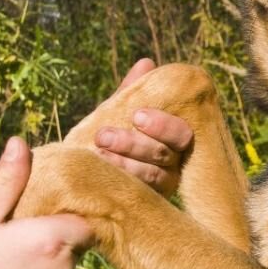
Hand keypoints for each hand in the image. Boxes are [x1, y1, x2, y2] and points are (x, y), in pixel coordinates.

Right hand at [0, 138, 92, 268]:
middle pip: (75, 241)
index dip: (68, 213)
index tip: (44, 209)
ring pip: (66, 265)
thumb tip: (20, 143)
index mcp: (53, 240)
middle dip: (54, 233)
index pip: (84, 220)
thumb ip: (7, 181)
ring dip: (48, 257)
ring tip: (8, 256)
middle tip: (17, 231)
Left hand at [92, 58, 192, 196]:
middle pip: (164, 155)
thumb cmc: (110, 136)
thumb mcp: (119, 112)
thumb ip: (133, 91)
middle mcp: (174, 167)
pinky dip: (118, 177)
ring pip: (151, 175)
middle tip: (103, 135)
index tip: (137, 115)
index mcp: (175, 142)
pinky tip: (97, 166)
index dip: (164, 125)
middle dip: (134, 144)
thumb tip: (146, 64)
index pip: (183, 134)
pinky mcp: (147, 205)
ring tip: (96, 149)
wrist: (84, 170)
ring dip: (123, 160)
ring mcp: (162, 189)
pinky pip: (137, 193)